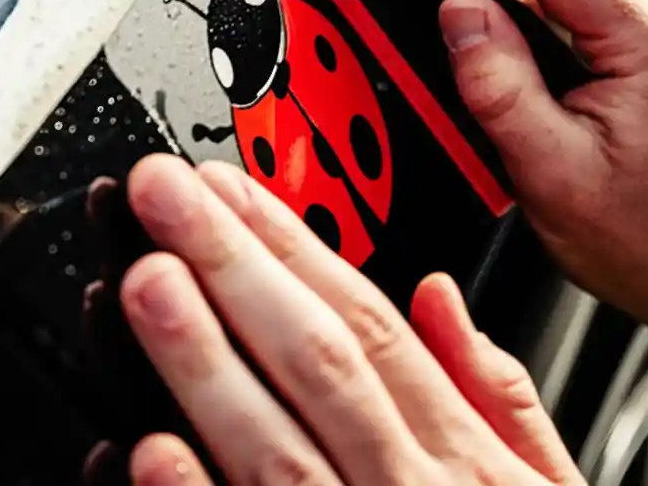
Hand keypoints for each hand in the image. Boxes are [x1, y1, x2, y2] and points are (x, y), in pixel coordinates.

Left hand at [115, 154, 582, 485]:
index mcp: (465, 459)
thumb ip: (501, 396)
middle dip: (236, 267)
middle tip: (164, 195)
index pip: (370, 326)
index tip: (231, 188)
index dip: (294, 248)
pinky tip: (149, 453)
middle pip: (317, 361)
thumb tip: (440, 297)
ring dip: (207, 364)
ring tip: (147, 283)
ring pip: (278, 450)